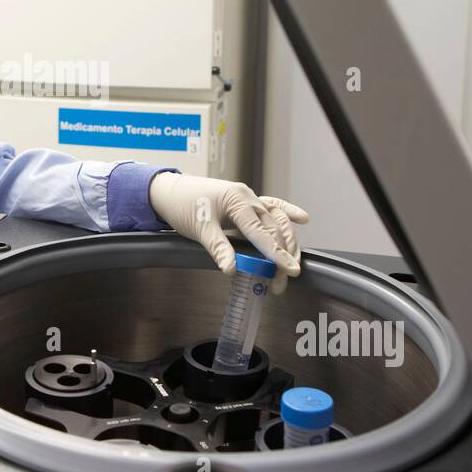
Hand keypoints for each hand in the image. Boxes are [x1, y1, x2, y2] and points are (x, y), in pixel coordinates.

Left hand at [148, 173, 308, 292]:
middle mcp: (247, 197)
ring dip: (286, 241)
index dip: (276, 253)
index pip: (262, 231)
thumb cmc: (182, 205)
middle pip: (274, 227)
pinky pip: (270, 207)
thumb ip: (217, 248)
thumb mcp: (199, 228)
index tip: (289, 270)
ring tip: (291, 263)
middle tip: (282, 280)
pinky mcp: (244, 204)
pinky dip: (285, 213)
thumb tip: (231, 269)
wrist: (169, 191)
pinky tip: (302, 218)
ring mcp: (248, 198)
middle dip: (281, 254)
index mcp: (237, 200)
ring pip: (276, 219)